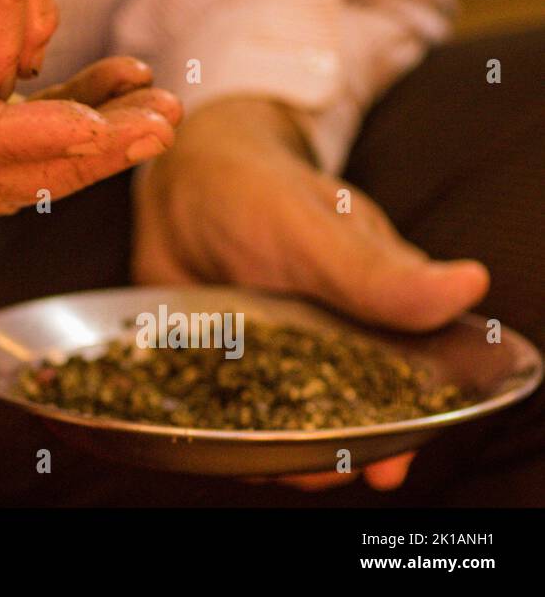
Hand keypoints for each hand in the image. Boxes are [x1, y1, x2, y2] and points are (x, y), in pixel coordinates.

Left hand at [132, 96, 489, 488]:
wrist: (182, 181)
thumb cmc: (264, 193)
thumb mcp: (318, 230)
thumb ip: (378, 273)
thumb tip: (469, 285)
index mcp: (375, 312)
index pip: (403, 383)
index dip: (400, 428)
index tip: (390, 462)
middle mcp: (327, 342)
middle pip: (343, 414)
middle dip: (338, 450)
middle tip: (324, 468)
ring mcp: (269, 356)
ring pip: (284, 420)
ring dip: (281, 447)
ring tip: (269, 463)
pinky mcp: (218, 360)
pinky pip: (225, 407)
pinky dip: (222, 427)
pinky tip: (214, 440)